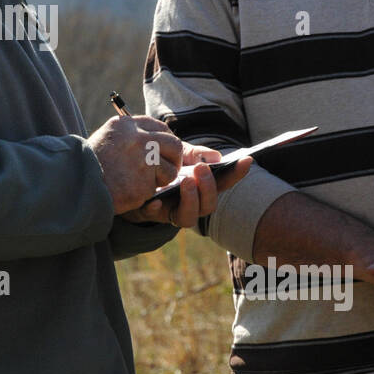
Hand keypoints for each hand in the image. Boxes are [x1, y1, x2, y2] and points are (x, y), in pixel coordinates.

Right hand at [90, 115, 182, 213]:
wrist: (75, 185)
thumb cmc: (89, 163)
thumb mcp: (106, 138)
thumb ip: (128, 135)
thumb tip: (152, 137)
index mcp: (126, 124)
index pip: (159, 127)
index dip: (165, 140)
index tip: (164, 151)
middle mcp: (138, 138)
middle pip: (173, 144)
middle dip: (174, 159)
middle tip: (168, 170)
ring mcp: (142, 159)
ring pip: (170, 168)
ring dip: (162, 179)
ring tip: (144, 183)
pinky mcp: (145, 181)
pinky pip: (157, 187)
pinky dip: (148, 192)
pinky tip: (131, 191)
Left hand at [123, 145, 252, 228]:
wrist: (126, 175)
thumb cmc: (158, 163)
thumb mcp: (176, 154)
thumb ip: (194, 154)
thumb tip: (216, 157)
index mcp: (199, 187)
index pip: (222, 183)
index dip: (236, 174)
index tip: (247, 160)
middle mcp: (188, 203)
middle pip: (208, 206)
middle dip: (208, 188)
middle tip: (200, 169)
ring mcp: (170, 210)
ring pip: (187, 218)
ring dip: (191, 200)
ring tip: (186, 181)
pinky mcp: (149, 212)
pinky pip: (154, 215)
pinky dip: (157, 208)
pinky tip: (156, 200)